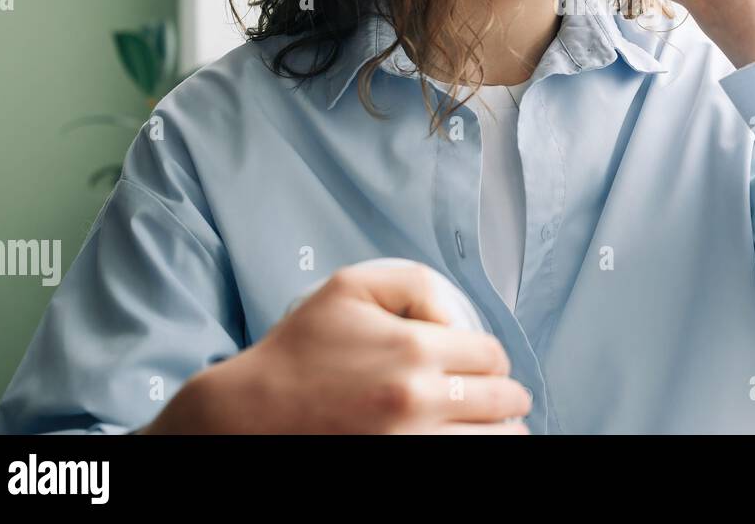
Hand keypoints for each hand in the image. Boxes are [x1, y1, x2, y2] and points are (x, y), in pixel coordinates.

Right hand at [140, 261, 531, 433]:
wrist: (251, 414)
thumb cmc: (299, 350)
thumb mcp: (351, 287)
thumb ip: (417, 284)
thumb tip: (457, 320)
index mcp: (414, 350)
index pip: (492, 356)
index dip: (490, 358)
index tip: (479, 364)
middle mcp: (419, 401)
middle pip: (504, 401)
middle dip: (504, 395)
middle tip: (496, 395)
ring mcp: (412, 444)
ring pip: (498, 440)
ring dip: (500, 429)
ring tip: (493, 424)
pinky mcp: (403, 469)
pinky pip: (467, 463)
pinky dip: (474, 448)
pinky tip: (467, 439)